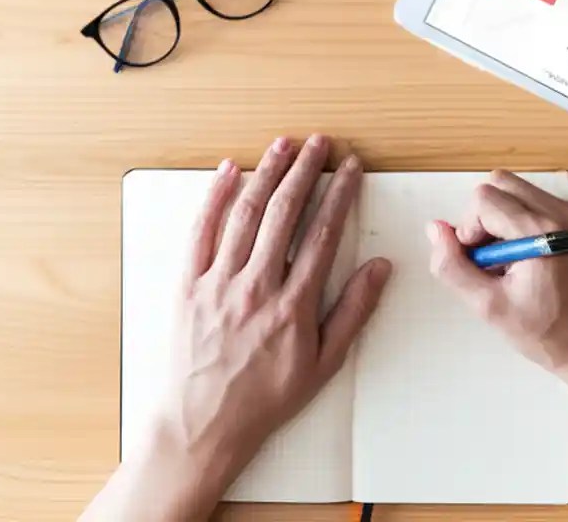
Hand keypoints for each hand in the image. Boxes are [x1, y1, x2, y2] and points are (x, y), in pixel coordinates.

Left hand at [84, 135, 390, 521]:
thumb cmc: (265, 397)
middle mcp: (256, 287)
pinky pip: (200, 231)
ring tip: (284, 146)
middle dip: (305, 171)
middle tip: (320, 144)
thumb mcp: (324, 363)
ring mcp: (218, 283)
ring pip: (245, 214)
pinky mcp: (187, 286)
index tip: (350, 169)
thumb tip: (379, 268)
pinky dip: (214, 197)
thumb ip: (353, 311)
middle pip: (284, 213)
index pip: (323, 234)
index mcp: (293, 305)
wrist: (203, 423)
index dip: (339, 195)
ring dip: (266, 173)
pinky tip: (228, 172)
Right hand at [425, 170, 567, 382]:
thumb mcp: (489, 307)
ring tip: (511, 264)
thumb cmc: (551, 335)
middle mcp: (564, 214)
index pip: (484, 198)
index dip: (469, 229)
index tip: (478, 263)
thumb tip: (435, 229)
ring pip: (522, 193)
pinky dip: (526, 226)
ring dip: (504, 221)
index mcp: (542, 230)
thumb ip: (453, 266)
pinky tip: (530, 264)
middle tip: (490, 259)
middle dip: (484, 217)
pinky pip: (543, 206)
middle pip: (502, 184)